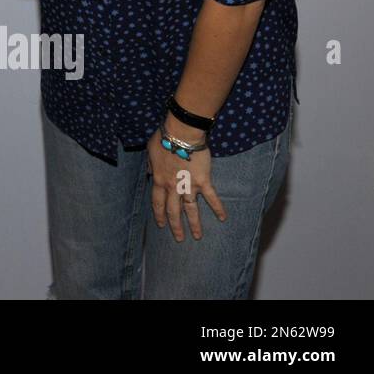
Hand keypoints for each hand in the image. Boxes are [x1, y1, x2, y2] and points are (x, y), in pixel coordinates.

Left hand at [147, 117, 225, 241]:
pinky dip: (218, 208)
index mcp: (159, 180)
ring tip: (197, 237)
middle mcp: (172, 187)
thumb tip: (149, 172)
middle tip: (178, 239)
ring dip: (194, 224)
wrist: (180, 134)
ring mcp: (188, 186)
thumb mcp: (150, 152)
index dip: (159, 214)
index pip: (157, 202)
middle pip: (173, 211)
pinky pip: (211, 198)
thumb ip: (150, 165)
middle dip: (175, 226)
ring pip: (191, 209)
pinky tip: (223, 218)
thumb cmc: (163, 139)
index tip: (161, 224)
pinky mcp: (203, 182)